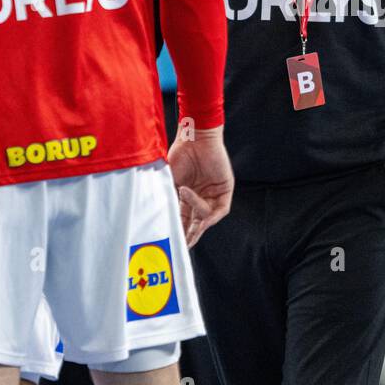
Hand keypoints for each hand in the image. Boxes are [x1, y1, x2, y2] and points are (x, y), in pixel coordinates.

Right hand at [166, 126, 233, 247]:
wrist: (193, 137)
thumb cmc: (179, 154)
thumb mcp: (168, 181)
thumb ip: (168, 199)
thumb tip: (159, 219)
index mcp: (186, 193)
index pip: (182, 216)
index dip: (178, 229)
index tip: (172, 242)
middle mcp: (201, 195)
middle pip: (196, 221)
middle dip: (190, 235)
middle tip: (184, 247)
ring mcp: (213, 192)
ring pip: (207, 216)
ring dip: (197, 221)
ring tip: (187, 220)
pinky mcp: (225, 188)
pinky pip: (220, 209)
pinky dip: (209, 214)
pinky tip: (200, 218)